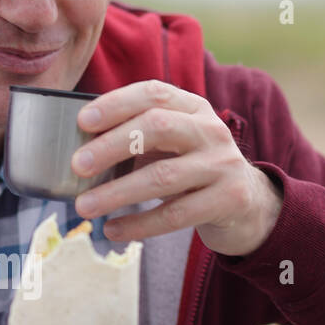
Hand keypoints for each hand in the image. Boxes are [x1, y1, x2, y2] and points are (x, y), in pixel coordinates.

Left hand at [70, 79, 283, 256]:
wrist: (247, 204)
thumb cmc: (192, 169)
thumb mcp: (173, 144)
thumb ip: (137, 139)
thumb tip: (79, 151)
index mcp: (193, 108)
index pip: (153, 93)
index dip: (117, 104)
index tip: (82, 121)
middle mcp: (211, 130)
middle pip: (158, 128)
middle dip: (112, 146)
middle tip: (77, 166)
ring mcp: (222, 164)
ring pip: (163, 176)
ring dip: (117, 193)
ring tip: (84, 207)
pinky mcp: (228, 199)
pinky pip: (175, 215)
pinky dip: (138, 225)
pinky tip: (111, 231)